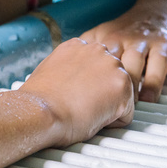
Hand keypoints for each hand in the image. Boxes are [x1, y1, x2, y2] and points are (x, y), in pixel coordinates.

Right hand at [20, 38, 134, 146]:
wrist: (41, 111)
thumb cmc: (40, 99)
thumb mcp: (49, 70)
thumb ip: (67, 68)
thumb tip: (70, 79)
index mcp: (78, 45)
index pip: (96, 65)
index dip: (87, 85)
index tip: (77, 94)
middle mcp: (97, 50)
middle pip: (111, 76)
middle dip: (102, 93)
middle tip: (82, 105)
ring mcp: (112, 66)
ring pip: (121, 94)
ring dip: (109, 106)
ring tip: (86, 111)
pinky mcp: (122, 86)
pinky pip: (126, 113)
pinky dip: (113, 122)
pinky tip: (93, 118)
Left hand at [80, 10, 166, 102]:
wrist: (164, 9)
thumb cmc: (128, 31)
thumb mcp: (103, 33)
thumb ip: (84, 51)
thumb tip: (58, 73)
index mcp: (114, 38)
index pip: (106, 61)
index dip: (101, 80)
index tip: (94, 100)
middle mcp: (137, 39)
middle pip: (131, 63)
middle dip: (127, 83)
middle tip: (122, 105)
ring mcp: (160, 42)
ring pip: (157, 62)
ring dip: (153, 81)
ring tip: (148, 99)